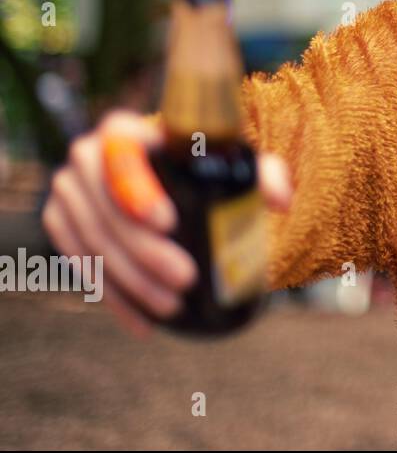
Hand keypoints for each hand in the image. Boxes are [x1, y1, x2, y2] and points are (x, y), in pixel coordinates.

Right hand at [41, 110, 292, 338]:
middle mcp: (87, 156)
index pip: (119, 152)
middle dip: (142, 250)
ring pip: (92, 241)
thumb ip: (265, 174)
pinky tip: (144, 323)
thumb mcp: (238, 165)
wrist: (168, 182)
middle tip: (185, 279)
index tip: (169, 223)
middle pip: (105, 207)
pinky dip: (113, 296)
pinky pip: (80, 264)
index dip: (136, 188)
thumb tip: (279, 201)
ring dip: (131, 280)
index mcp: (123, 130)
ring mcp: (69, 192)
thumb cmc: (206, 168)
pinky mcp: (61, 224)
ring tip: (172, 305)